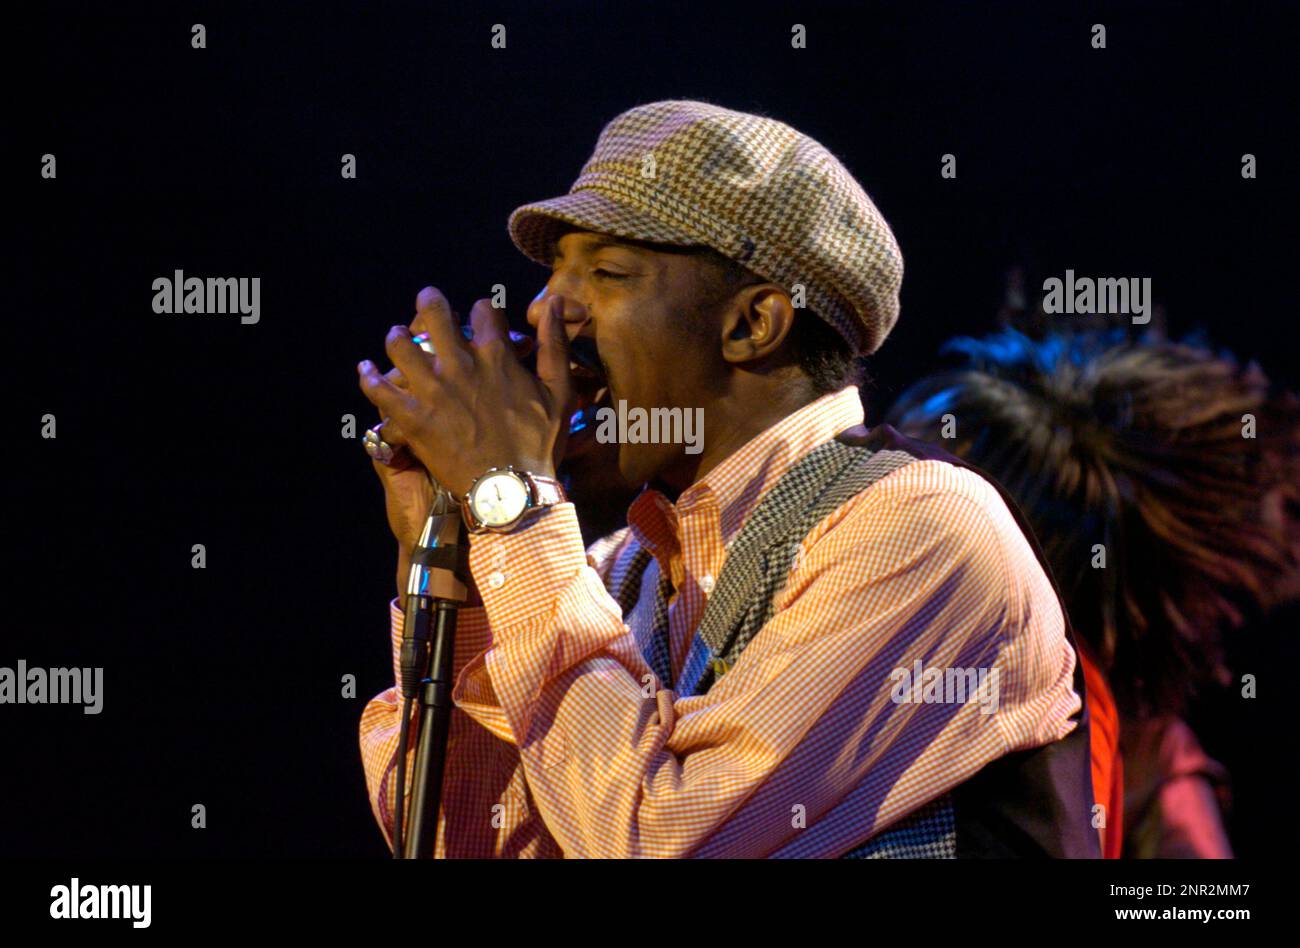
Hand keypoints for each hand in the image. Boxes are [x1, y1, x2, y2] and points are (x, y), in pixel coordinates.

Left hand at [357, 287, 574, 498]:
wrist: (511, 491)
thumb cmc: (540, 445)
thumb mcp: (560, 391)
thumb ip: (555, 344)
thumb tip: (555, 300)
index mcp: (496, 355)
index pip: (483, 310)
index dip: (481, 310)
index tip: (480, 319)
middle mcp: (460, 365)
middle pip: (434, 314)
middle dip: (429, 303)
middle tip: (426, 301)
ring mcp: (432, 391)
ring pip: (400, 345)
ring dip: (397, 336)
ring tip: (397, 336)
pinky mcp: (412, 418)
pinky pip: (379, 390)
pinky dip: (369, 377)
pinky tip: (366, 370)